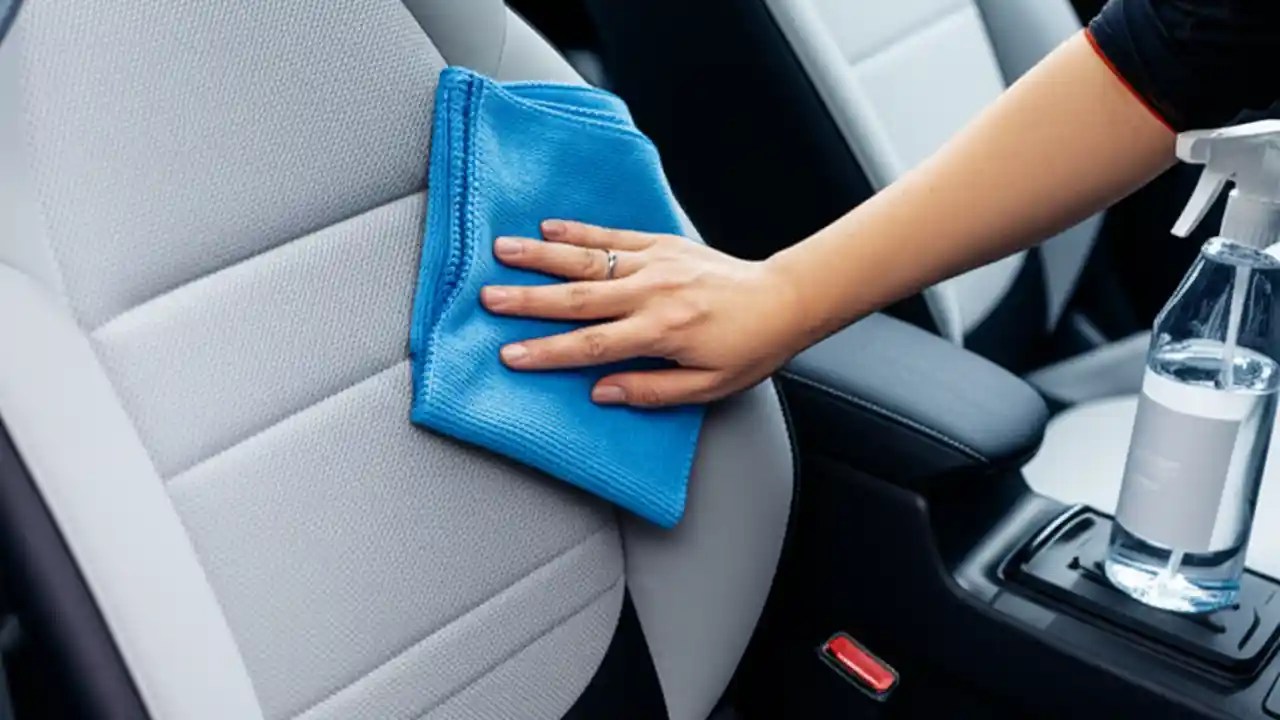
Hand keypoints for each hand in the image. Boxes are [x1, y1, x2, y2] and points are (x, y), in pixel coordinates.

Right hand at [480, 220, 811, 407]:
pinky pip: (614, 236)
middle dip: (529, 299)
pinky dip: (580, 232)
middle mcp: (654, 293)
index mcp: (662, 332)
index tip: (511, 354)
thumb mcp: (708, 387)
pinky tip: (549, 227)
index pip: (591, 345)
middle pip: (579, 298)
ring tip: (503, 251)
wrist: (784, 299)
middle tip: (488, 298)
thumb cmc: (750, 348)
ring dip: (543, 256)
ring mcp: (657, 263)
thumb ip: (652, 390)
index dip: (548, 351)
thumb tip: (600, 393)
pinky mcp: (663, 244)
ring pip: (589, 260)